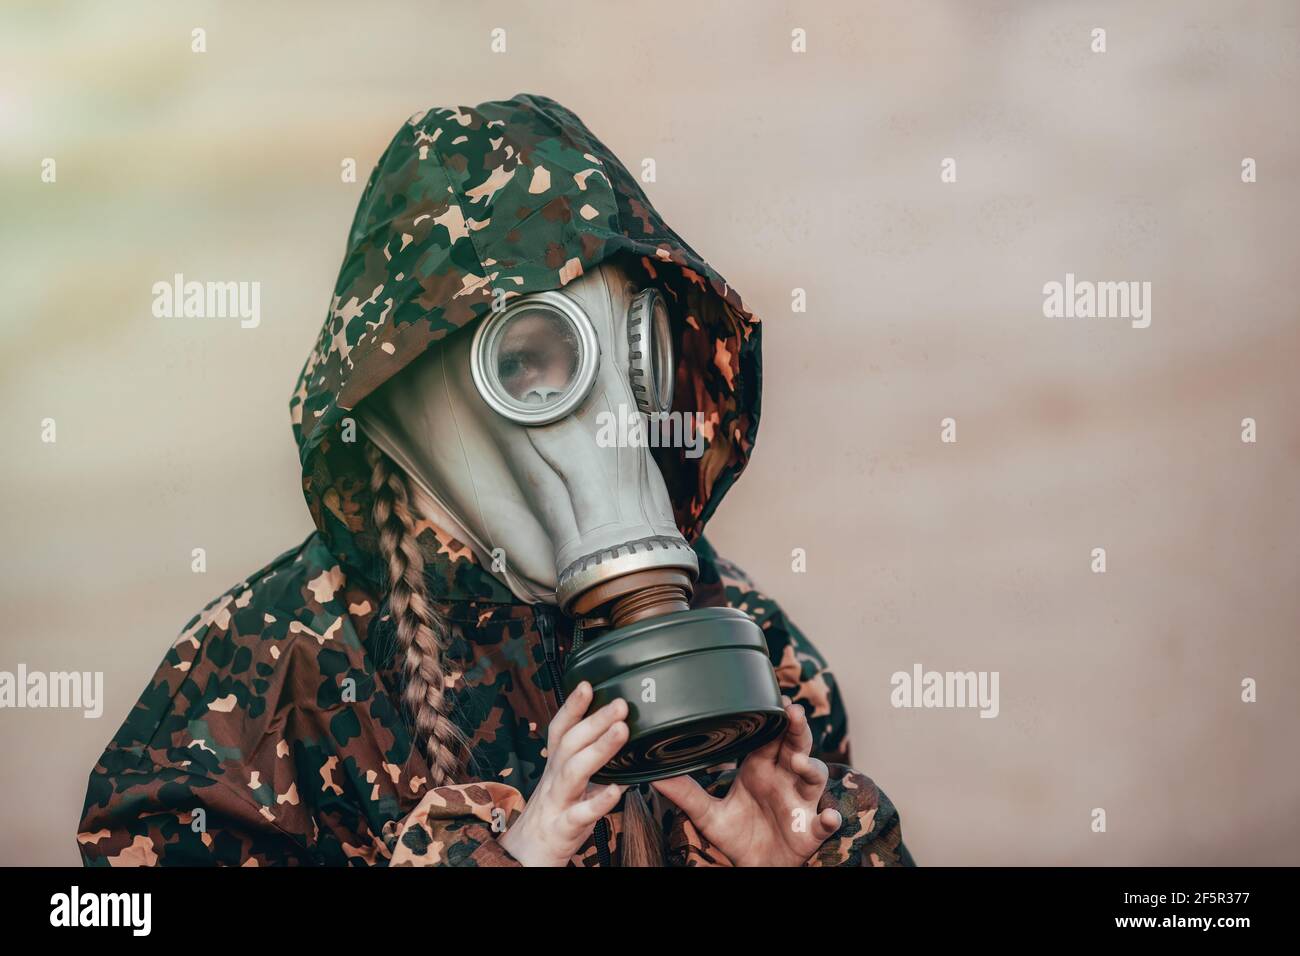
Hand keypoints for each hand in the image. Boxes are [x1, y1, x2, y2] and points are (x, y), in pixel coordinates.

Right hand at [499, 681, 627, 865]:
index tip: (588, 683)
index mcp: (554, 768)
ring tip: (623, 731)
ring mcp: (556, 804)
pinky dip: (599, 802)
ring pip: (574, 772)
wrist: (522, 859)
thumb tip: (616, 738)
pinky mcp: (562, 830)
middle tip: (622, 704)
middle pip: (570, 744)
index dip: (572, 706)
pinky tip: (618, 790)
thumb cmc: (550, 819)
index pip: (561, 730)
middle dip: (595, 720)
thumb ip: (586, 763)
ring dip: (599, 749)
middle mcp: (553, 781)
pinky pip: (580, 815)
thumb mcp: (565, 786)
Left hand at [652, 697, 840, 865]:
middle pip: (797, 745)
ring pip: (814, 776)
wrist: (756, 866)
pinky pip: (824, 821)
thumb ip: (684, 792)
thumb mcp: (707, 814)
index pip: (770, 735)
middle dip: (797, 728)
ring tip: (800, 762)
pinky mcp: (810, 829)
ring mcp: (800, 801)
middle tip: (792, 711)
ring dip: (810, 767)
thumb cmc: (737, 835)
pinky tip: (827, 817)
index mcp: (761, 767)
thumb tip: (651, 774)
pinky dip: (828, 818)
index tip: (774, 699)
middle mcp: (784, 778)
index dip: (774, 717)